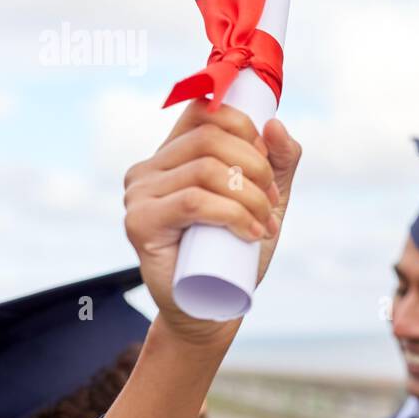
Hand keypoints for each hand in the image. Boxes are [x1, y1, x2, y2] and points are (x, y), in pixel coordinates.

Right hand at [123, 99, 302, 340]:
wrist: (214, 306)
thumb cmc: (236, 250)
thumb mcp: (267, 199)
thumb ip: (279, 161)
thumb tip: (274, 124)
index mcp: (172, 154)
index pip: (203, 110)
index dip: (242, 124)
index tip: (267, 160)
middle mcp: (149, 168)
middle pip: (210, 138)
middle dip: (255, 167)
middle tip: (274, 204)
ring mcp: (139, 194)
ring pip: (205, 170)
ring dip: (251, 197)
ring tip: (265, 225)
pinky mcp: (139, 223)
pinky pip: (194, 201)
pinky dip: (234, 213)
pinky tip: (252, 233)